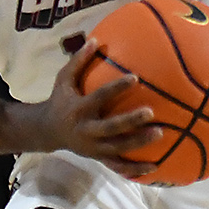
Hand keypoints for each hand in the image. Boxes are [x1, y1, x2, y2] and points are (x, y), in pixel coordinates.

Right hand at [40, 38, 155, 176]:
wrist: (47, 131)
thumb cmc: (60, 99)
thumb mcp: (63, 79)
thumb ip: (79, 60)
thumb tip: (96, 39)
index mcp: (78, 109)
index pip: (99, 97)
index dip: (116, 88)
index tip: (135, 78)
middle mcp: (86, 130)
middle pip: (110, 128)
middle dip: (130, 121)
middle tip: (151, 112)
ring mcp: (92, 147)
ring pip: (117, 149)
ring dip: (138, 143)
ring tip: (161, 134)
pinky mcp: (98, 158)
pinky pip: (118, 166)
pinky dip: (135, 169)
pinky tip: (155, 166)